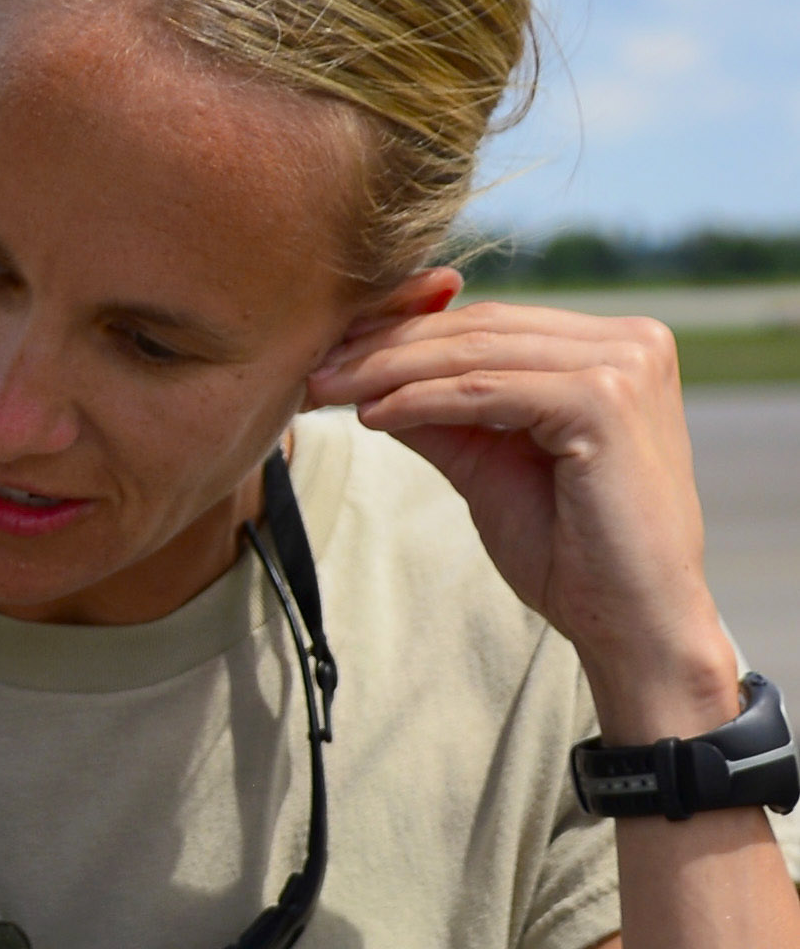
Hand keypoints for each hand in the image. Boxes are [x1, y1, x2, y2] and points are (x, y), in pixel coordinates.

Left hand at [307, 293, 739, 739]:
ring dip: (389, 370)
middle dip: (386, 347)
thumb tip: (367, 378)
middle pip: (480, 329)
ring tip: (326, 388)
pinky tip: (371, 415)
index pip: (491, 324)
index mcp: (615, 347)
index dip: (406, 337)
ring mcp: (624, 366)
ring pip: (476, 354)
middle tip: (314, 368)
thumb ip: (442, 416)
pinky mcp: (604, 401)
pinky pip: (485, 392)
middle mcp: (631, 341)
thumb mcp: (491, 465)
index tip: (334, 357)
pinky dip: (420, 400)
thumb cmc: (571, 552)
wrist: (633, 623)